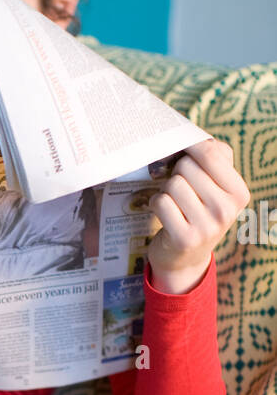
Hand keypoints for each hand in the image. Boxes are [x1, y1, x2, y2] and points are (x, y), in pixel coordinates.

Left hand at [146, 138, 248, 293]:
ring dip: (165, 190)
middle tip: (180, 189)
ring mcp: (207, 226)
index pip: (211, 153)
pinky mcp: (184, 238)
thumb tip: (198, 137)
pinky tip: (164, 213)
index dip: (189, 148)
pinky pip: (160, 202)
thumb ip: (214, 157)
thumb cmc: (198, 211)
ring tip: (173, 203)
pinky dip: (155, 203)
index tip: (182, 154)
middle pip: (186, 166)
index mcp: (239, 192)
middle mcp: (227, 210)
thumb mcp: (215, 186)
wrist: (185, 257)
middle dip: (176, 173)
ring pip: (172, 183)